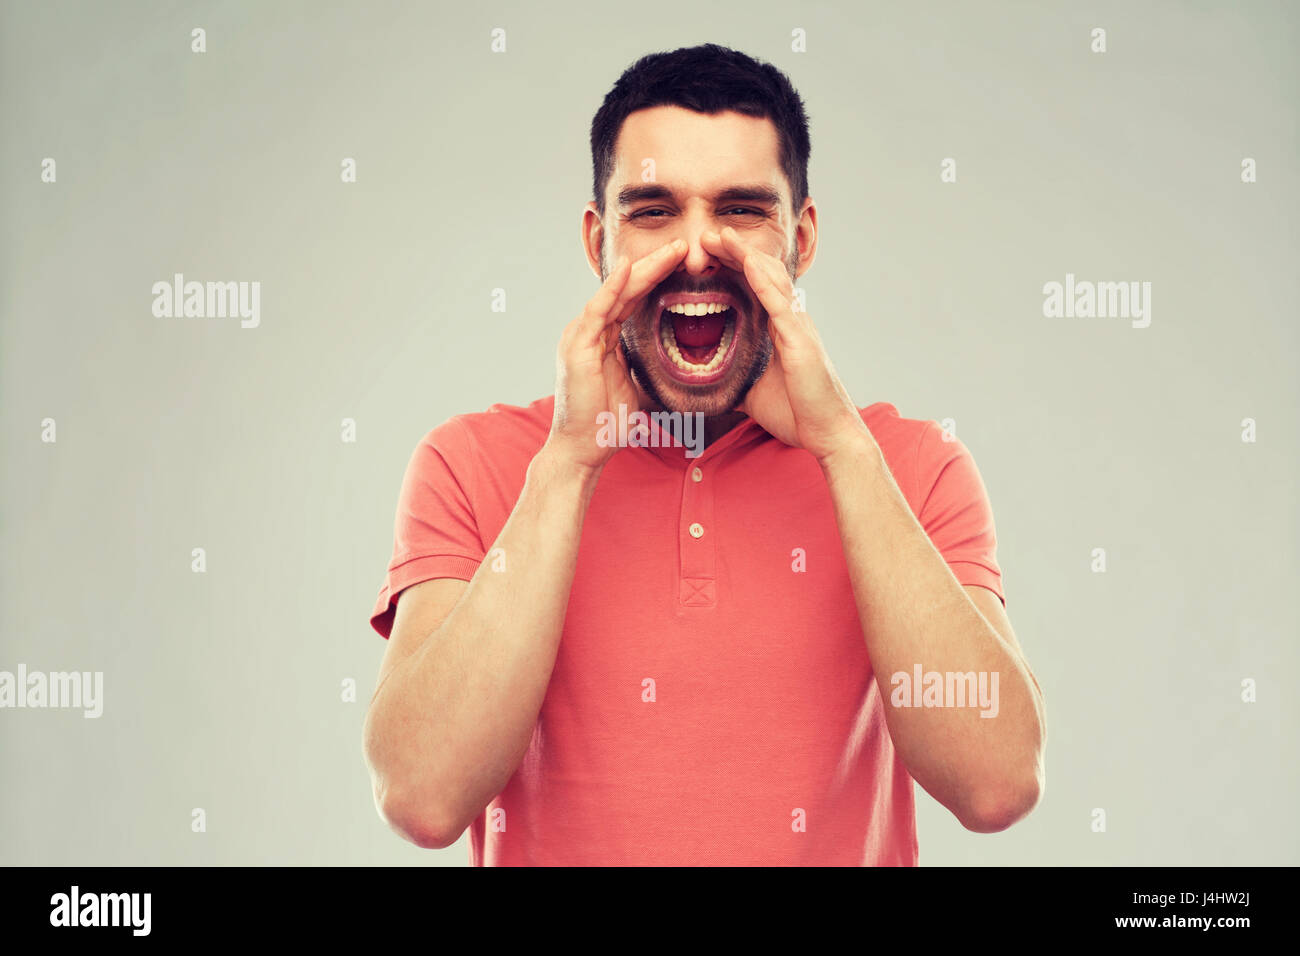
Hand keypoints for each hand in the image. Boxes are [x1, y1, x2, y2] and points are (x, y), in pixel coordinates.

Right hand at [546, 238, 687, 470]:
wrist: (583, 449)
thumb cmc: (607, 425)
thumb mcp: (638, 389)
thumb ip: (651, 372)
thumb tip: (683, 369)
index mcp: (604, 338)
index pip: (634, 299)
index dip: (658, 279)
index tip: (685, 264)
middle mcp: (590, 330)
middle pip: (627, 288)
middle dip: (655, 265)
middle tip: (683, 245)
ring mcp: (581, 335)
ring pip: (616, 293)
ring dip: (643, 269)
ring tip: (671, 250)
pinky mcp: (577, 346)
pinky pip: (597, 309)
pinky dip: (613, 288)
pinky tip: (630, 268)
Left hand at [701, 226, 871, 462]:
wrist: (826, 433)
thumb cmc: (795, 412)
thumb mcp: (752, 391)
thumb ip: (733, 379)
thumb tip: (706, 383)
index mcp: (778, 328)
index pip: (753, 287)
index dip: (731, 267)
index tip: (705, 253)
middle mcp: (790, 320)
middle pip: (760, 273)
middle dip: (733, 251)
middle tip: (706, 234)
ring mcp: (797, 326)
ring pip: (770, 278)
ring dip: (744, 255)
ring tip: (720, 235)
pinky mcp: (800, 339)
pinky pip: (780, 303)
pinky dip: (763, 281)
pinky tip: (747, 263)